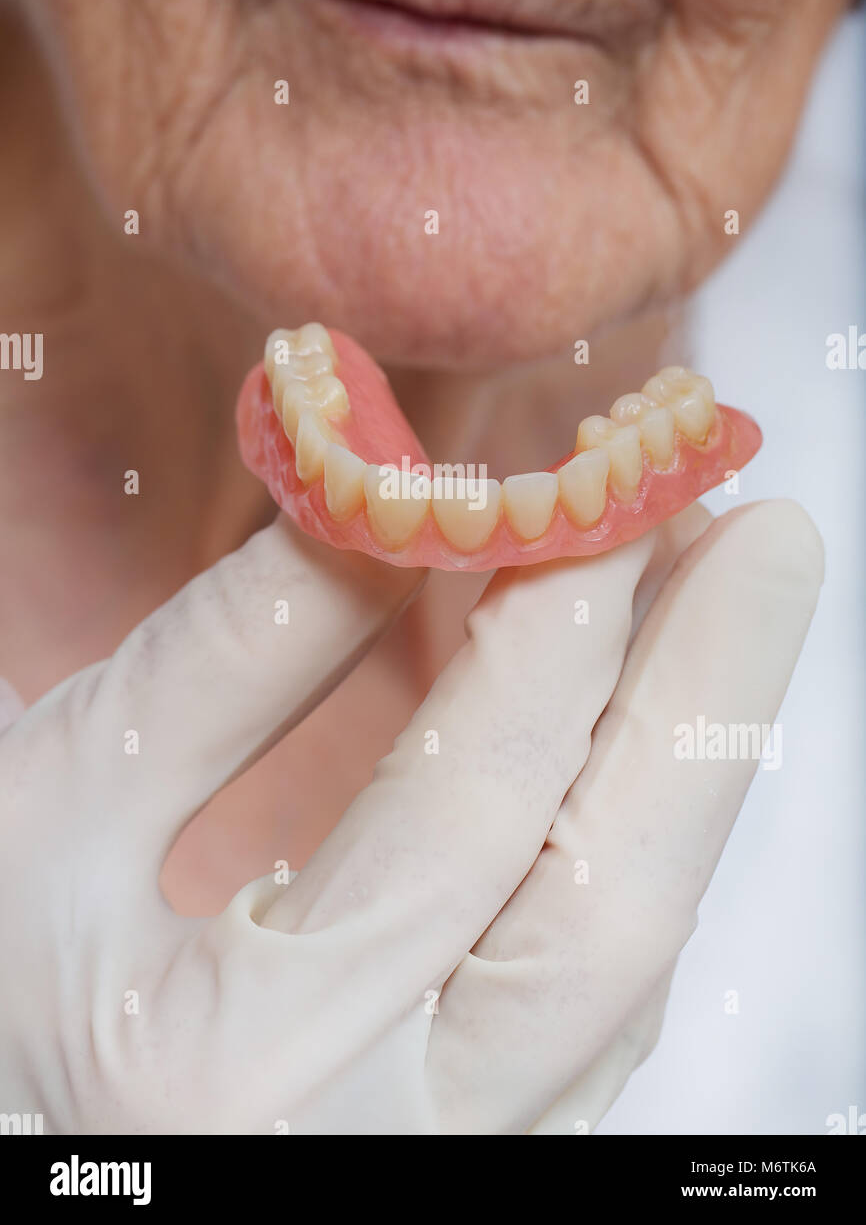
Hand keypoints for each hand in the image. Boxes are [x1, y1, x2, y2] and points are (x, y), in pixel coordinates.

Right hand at [0, 500, 821, 1133]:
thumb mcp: (56, 806)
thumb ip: (229, 661)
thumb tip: (390, 511)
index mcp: (236, 1065)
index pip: (461, 804)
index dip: (555, 623)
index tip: (615, 487)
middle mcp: (375, 1151)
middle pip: (608, 911)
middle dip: (704, 696)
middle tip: (764, 531)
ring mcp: (445, 1174)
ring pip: (626, 974)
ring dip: (686, 774)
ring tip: (717, 611)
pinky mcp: (473, 1156)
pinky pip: (595, 1016)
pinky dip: (635, 862)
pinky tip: (643, 755)